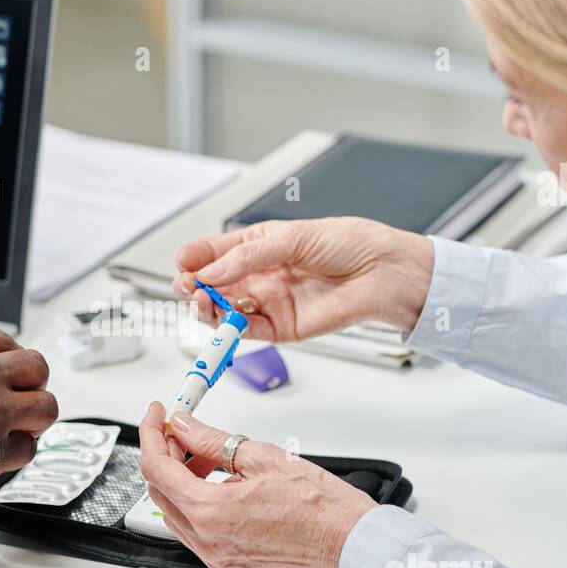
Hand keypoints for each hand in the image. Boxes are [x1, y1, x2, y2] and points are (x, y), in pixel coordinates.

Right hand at [0, 325, 57, 533]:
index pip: (6, 341)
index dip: (9, 360)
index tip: (7, 372)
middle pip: (36, 368)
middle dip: (31, 384)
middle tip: (21, 397)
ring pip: (46, 406)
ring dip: (34, 418)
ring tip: (19, 426)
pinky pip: (29, 448)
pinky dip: (15, 454)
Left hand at [137, 402, 374, 567]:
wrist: (348, 540)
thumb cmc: (319, 504)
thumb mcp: (260, 456)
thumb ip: (210, 440)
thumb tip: (184, 426)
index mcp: (211, 512)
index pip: (158, 468)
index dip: (152, 434)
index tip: (159, 415)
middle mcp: (209, 542)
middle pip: (162, 493)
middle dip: (168, 457)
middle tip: (186, 434)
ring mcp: (219, 560)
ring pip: (178, 516)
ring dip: (183, 484)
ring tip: (210, 461)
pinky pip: (199, 537)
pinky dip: (200, 509)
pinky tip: (223, 490)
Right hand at [172, 218, 434, 340]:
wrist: (382, 272)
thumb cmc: (348, 244)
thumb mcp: (292, 237)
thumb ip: (248, 256)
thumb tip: (211, 270)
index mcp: (260, 245)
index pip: (216, 252)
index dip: (196, 258)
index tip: (184, 262)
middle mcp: (260, 274)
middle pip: (213, 284)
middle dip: (194, 285)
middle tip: (187, 286)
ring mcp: (269, 302)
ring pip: (224, 309)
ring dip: (207, 307)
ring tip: (201, 301)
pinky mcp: (281, 327)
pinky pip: (246, 330)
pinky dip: (230, 327)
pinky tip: (223, 317)